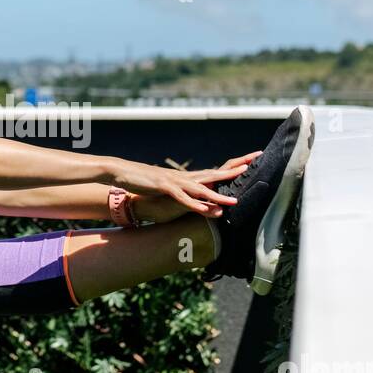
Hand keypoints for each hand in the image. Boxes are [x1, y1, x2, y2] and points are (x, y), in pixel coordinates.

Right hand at [128, 150, 262, 223]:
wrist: (121, 170)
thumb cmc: (143, 181)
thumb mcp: (165, 188)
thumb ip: (180, 192)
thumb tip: (190, 196)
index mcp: (186, 176)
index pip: (213, 172)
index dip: (232, 168)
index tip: (249, 162)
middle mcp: (183, 176)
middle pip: (213, 174)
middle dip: (233, 171)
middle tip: (252, 164)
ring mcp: (174, 181)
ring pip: (200, 189)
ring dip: (217, 196)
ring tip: (234, 202)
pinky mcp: (163, 187)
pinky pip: (181, 198)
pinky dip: (193, 204)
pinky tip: (204, 209)